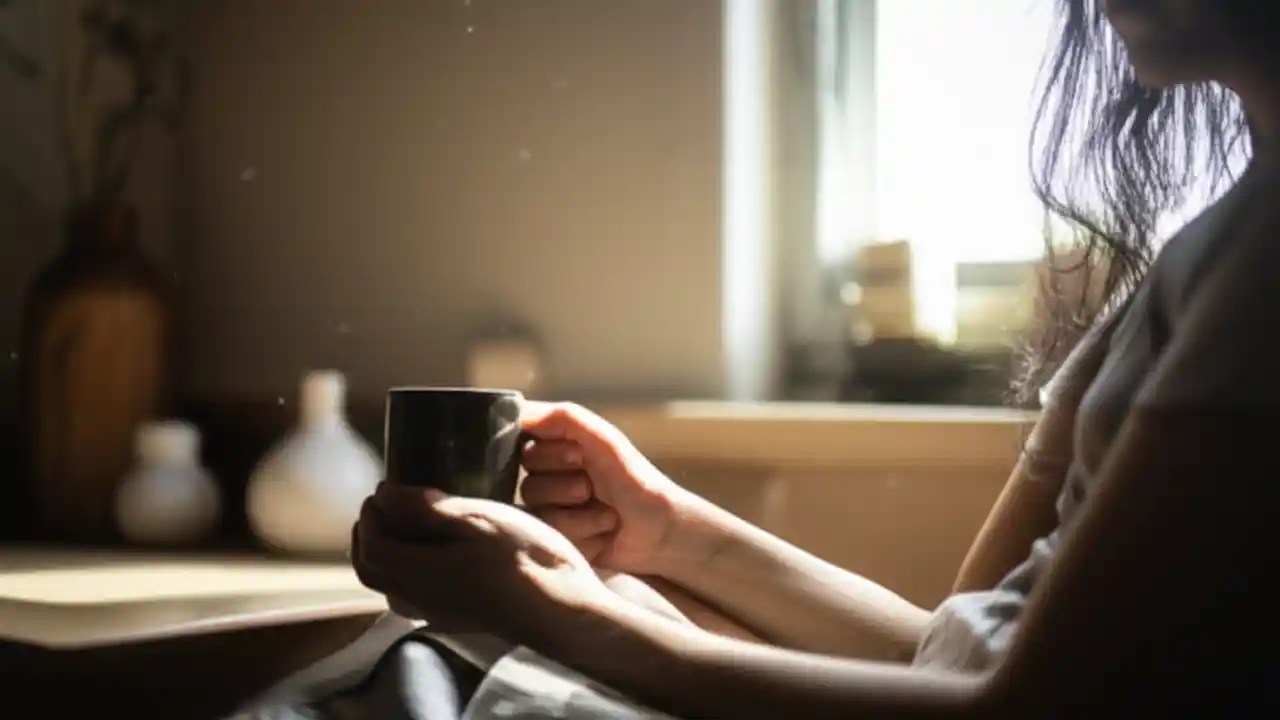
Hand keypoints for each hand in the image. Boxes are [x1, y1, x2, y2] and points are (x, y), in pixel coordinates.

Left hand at [352, 482, 609, 642]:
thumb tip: (384, 494)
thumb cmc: (526, 559)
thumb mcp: (479, 518)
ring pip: (391, 587)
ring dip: (386, 556)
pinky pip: (414, 598)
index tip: (383, 488)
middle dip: (369, 535)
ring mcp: (439, 614)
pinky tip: (435, 556)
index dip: (370, 514)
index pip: (370, 544)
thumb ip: (427, 507)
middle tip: (384, 506)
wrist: (564, 611)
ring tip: (406, 528)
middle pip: (372, 570)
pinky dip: (408, 572)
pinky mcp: (460, 619)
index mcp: (418, 572)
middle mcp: (419, 599)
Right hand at [519, 402, 698, 576]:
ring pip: (540, 517)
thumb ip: (562, 418)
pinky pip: (554, 542)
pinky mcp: (558, 546)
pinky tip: (603, 535)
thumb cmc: (633, 478)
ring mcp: (549, 516)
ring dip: (581, 516)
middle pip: (528, 486)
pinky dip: (585, 537)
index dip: (551, 456)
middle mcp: (546, 483)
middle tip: (594, 488)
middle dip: (568, 488)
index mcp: (553, 452)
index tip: (579, 457)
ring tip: (606, 514)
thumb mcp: (602, 438)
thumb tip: (519, 415)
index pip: (522, 450)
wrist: (660, 527)